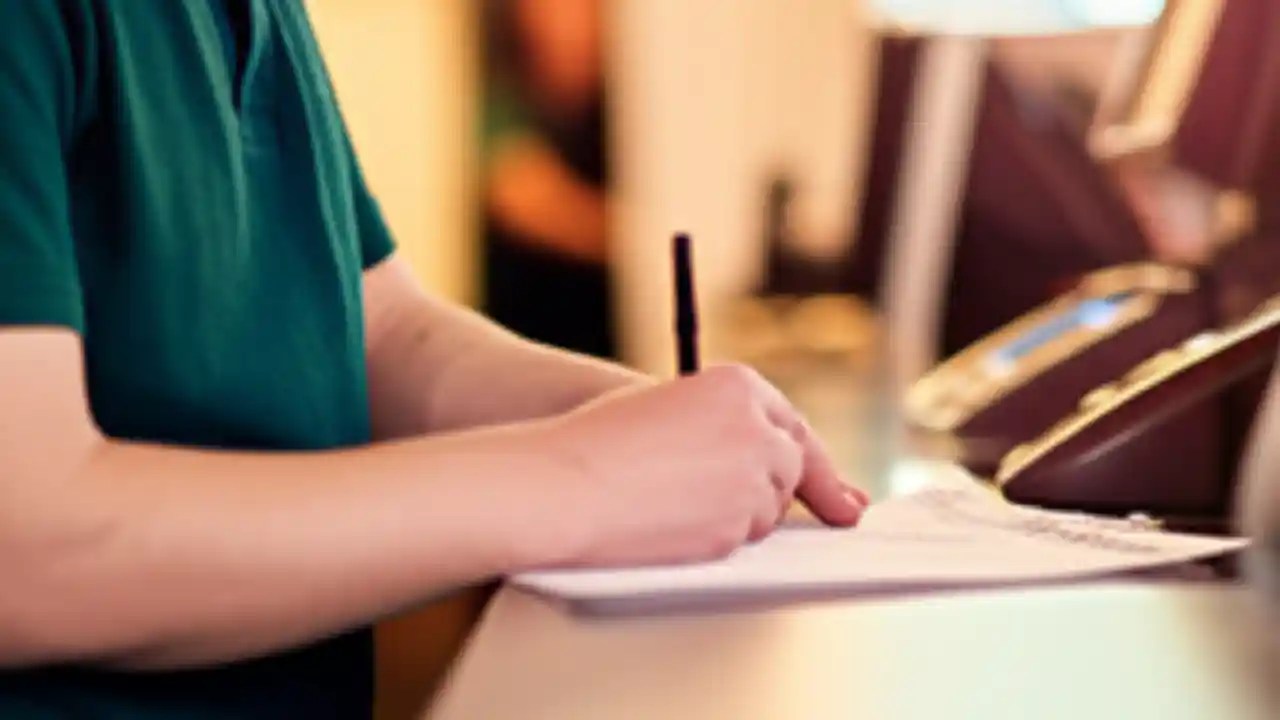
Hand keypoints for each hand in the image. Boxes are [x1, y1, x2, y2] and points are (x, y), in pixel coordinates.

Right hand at [538, 364, 867, 567]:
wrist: (563, 484)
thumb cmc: (598, 444)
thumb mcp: (668, 408)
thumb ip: (722, 425)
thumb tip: (765, 462)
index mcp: (739, 386)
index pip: (793, 426)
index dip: (816, 463)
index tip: (841, 494)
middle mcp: (756, 427)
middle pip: (794, 467)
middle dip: (786, 490)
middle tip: (802, 514)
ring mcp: (751, 478)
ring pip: (770, 508)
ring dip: (741, 513)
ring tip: (678, 502)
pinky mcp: (737, 524)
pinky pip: (743, 539)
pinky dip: (719, 537)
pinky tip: (676, 525)